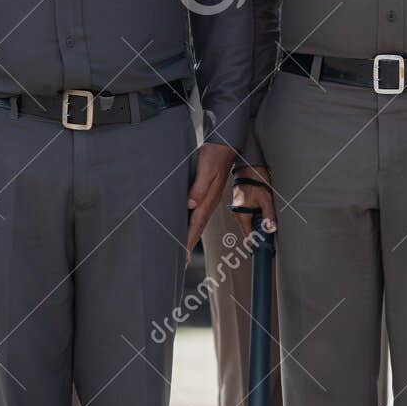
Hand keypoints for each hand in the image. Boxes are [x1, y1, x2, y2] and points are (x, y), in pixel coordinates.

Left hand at [187, 142, 235, 259]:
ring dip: (191, 236)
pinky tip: (188, 225)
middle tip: (182, 259)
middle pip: (197, 228)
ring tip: (184, 248)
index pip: (195, 225)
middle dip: (189, 244)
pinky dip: (193, 224)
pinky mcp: (207, 194)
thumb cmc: (215, 155)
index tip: (183, 255)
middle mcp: (209, 202)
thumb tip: (190, 204)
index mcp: (208, 200)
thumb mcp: (205, 170)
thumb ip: (198, 187)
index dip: (188, 241)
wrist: (225, 146)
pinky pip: (199, 214)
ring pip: (198, 222)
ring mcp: (209, 199)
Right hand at [231, 164, 276, 239]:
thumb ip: (269, 216)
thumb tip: (271, 229)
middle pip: (248, 229)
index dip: (256, 242)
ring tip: (266, 221)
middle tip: (269, 233)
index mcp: (241, 214)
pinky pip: (247, 215)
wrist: (249, 168)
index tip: (263, 247)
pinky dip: (254, 216)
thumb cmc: (255, 181)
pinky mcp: (239, 205)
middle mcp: (236, 213)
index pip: (248, 235)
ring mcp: (237, 209)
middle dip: (258, 232)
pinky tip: (261, 212)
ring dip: (257, 223)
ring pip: (248, 222)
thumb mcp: (265, 200)